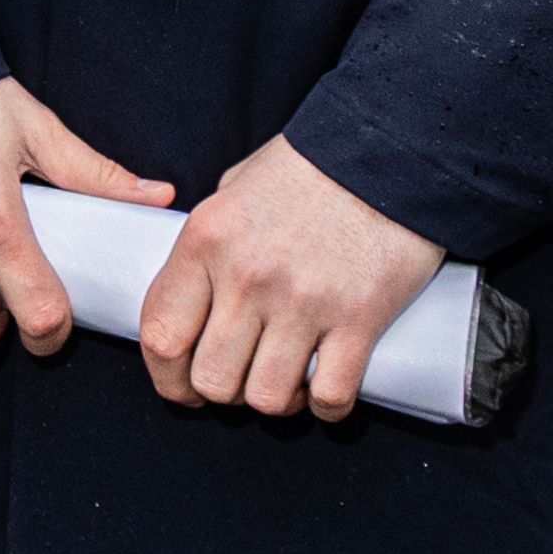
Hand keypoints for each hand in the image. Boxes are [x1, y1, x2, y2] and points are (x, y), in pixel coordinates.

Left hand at [141, 137, 446, 419]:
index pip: (161, 333)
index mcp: (208, 240)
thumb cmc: (313, 164)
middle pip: (211, 379)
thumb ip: (211, 239)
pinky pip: (330, 395)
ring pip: (266, 398)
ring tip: (289, 380)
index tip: (183, 385)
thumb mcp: (237, 186)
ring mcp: (304, 301)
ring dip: (277, 401)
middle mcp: (248, 276)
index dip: (167, 376)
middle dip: (224, 394)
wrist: (391, 148)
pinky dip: (328, 405)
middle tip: (243, 380)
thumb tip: (197, 284)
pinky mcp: (360, 318)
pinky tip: (329, 388)